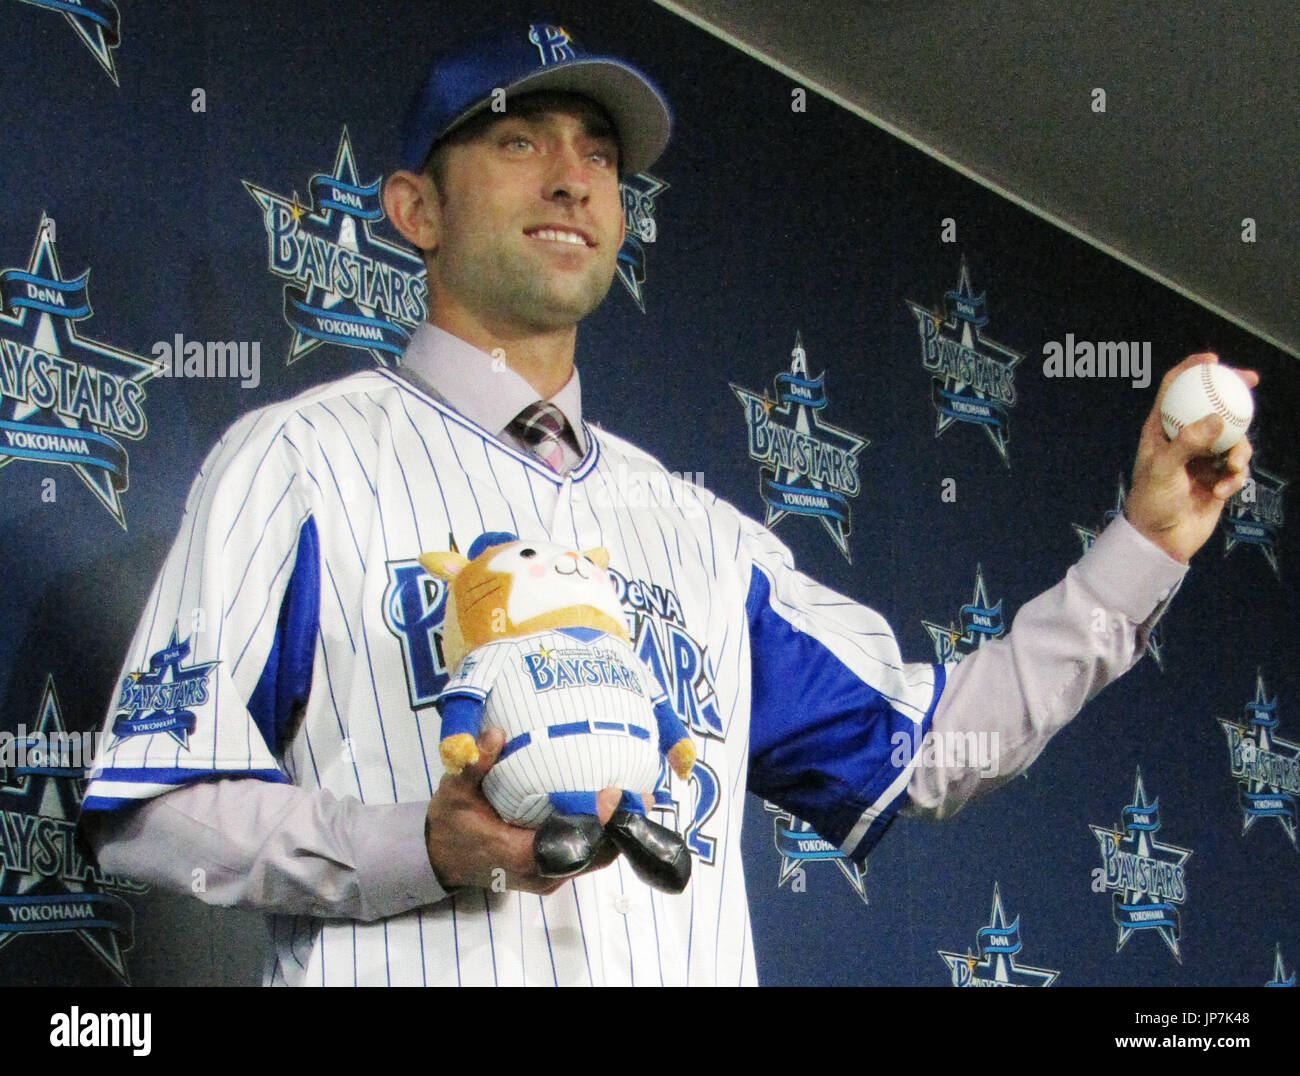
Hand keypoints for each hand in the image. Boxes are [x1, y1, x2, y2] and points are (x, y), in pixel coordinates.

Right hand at [423, 728, 646, 894]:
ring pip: (593, 858)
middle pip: (592, 855)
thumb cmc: (450, 823)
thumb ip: (475, 764)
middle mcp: (540, 873)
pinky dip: (602, 834)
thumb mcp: (454, 791)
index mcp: (517, 855)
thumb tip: (498, 733)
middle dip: (618, 827)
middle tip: (641, 792)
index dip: (596, 823)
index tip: (615, 794)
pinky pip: (585, 855)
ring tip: (638, 796)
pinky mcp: (552, 871)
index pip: (568, 843)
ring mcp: (548, 876)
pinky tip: (615, 806)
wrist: (440, 856)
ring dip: (615, 831)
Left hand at [1124, 353, 1256, 563]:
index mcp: (1160, 430)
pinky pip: (1236, 467)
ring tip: (1233, 467)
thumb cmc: (1151, 502)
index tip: (1211, 360)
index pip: (1173, 391)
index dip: (1191, 370)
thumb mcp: (1162, 469)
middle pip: (1210, 405)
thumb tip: (1216, 419)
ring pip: (1231, 436)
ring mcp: (1202, 457)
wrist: (1161, 540)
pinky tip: (1220, 493)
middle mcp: (1182, 439)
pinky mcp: (1217, 477)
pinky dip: (1234, 477)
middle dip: (1232, 392)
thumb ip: (1187, 443)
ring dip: (1239, 449)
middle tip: (1251, 381)